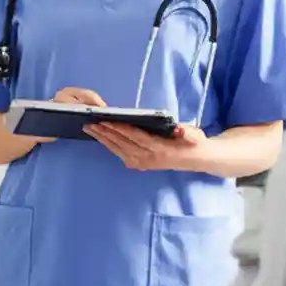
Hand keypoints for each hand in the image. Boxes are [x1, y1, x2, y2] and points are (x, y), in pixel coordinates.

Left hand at [84, 122, 209, 171]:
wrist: (195, 159)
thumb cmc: (193, 142)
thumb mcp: (194, 135)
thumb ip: (187, 132)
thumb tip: (179, 129)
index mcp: (160, 149)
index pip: (137, 137)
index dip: (121, 129)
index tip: (108, 120)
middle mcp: (149, 158)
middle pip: (123, 143)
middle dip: (106, 133)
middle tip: (91, 123)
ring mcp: (143, 163)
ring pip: (118, 150)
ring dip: (103, 139)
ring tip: (90, 129)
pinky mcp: (139, 164)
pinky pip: (120, 154)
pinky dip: (109, 146)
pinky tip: (100, 138)